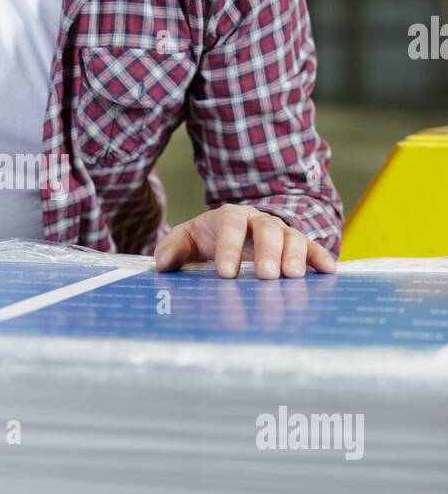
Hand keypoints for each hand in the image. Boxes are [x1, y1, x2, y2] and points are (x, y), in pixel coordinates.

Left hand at [154, 204, 336, 279]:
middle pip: (268, 229)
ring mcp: (281, 232)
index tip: (226, 274)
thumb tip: (164, 264)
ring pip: (293, 237)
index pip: (231, 226)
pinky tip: (329, 272)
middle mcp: (259, 220)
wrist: (227, 236)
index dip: (229, 248)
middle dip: (267, 252)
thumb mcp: (184, 241)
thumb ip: (172, 249)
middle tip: (265, 275)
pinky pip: (313, 249)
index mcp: (229, 217)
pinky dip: (321, 258)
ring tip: (293, 276)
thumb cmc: (205, 241)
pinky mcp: (298, 247)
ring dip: (295, 256)